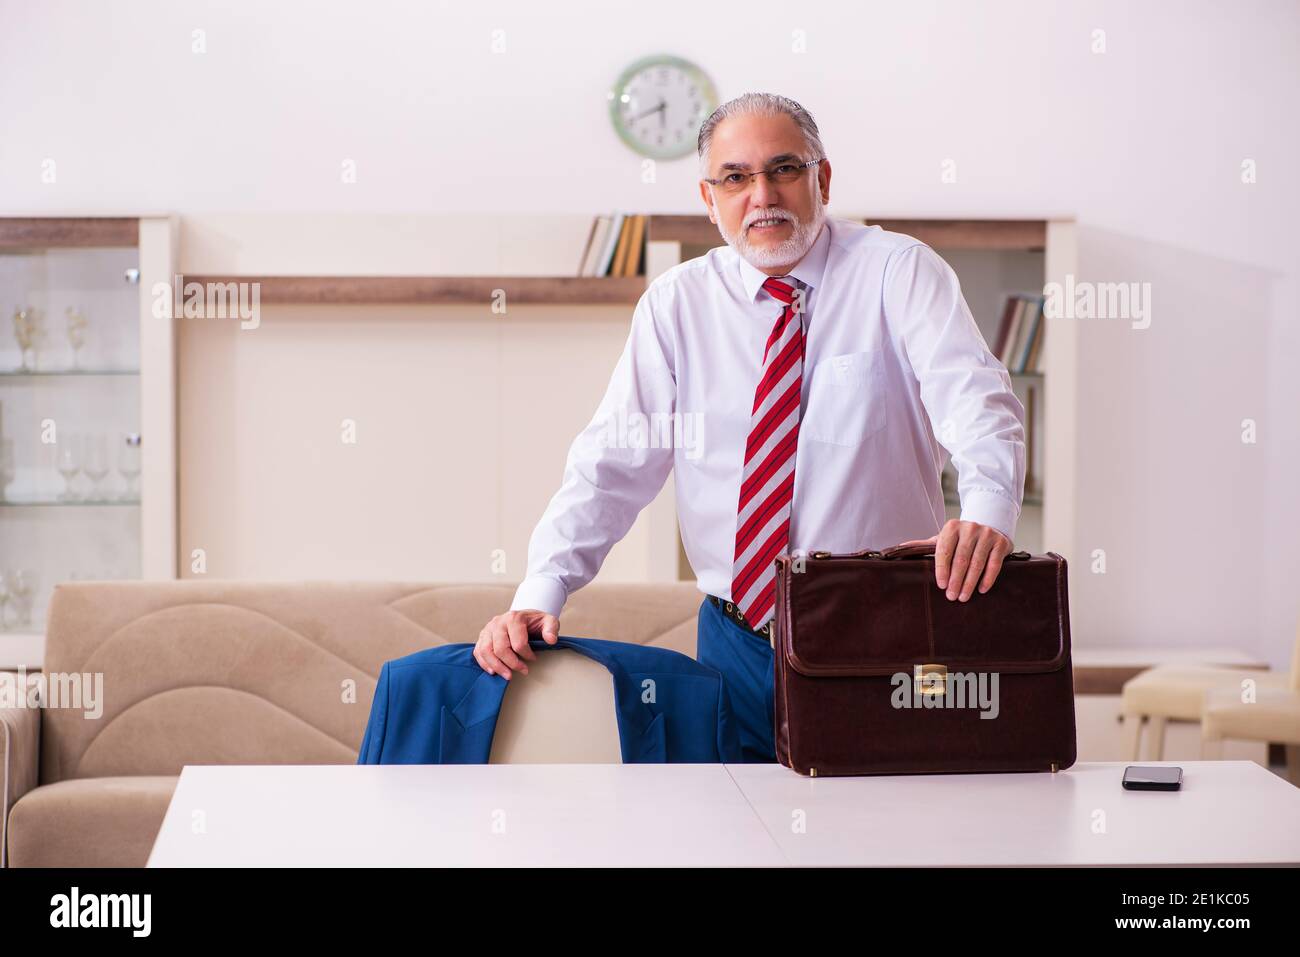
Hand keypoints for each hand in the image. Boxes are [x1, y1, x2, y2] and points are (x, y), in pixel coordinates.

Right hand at [474, 609, 558, 678]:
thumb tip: (551, 640)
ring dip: (496, 666)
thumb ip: (551, 628)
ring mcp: (488, 629)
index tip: (534, 659)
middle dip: (512, 664)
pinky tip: (493, 671)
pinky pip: (478, 651)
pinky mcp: (482, 636)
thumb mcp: (548, 621)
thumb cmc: (535, 622)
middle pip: (500, 648)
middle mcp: (498, 622)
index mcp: (514, 618)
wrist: (524, 617)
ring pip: (486, 651)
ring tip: (507, 676)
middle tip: (523, 671)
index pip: (518, 643)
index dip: (527, 655)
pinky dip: (484, 663)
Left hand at [896, 519, 1012, 601]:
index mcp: (951, 528)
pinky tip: (981, 590)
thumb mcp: (944, 538)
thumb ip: (925, 545)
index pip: (944, 550)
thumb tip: (900, 548)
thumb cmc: (962, 538)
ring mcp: (987, 535)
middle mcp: (969, 529)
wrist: (990, 525)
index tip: (942, 585)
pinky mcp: (1001, 543)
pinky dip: (987, 579)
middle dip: (956, 580)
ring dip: (970, 583)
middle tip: (952, 596)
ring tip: (964, 597)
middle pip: (961, 559)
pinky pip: (994, 564)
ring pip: (977, 563)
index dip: (942, 569)